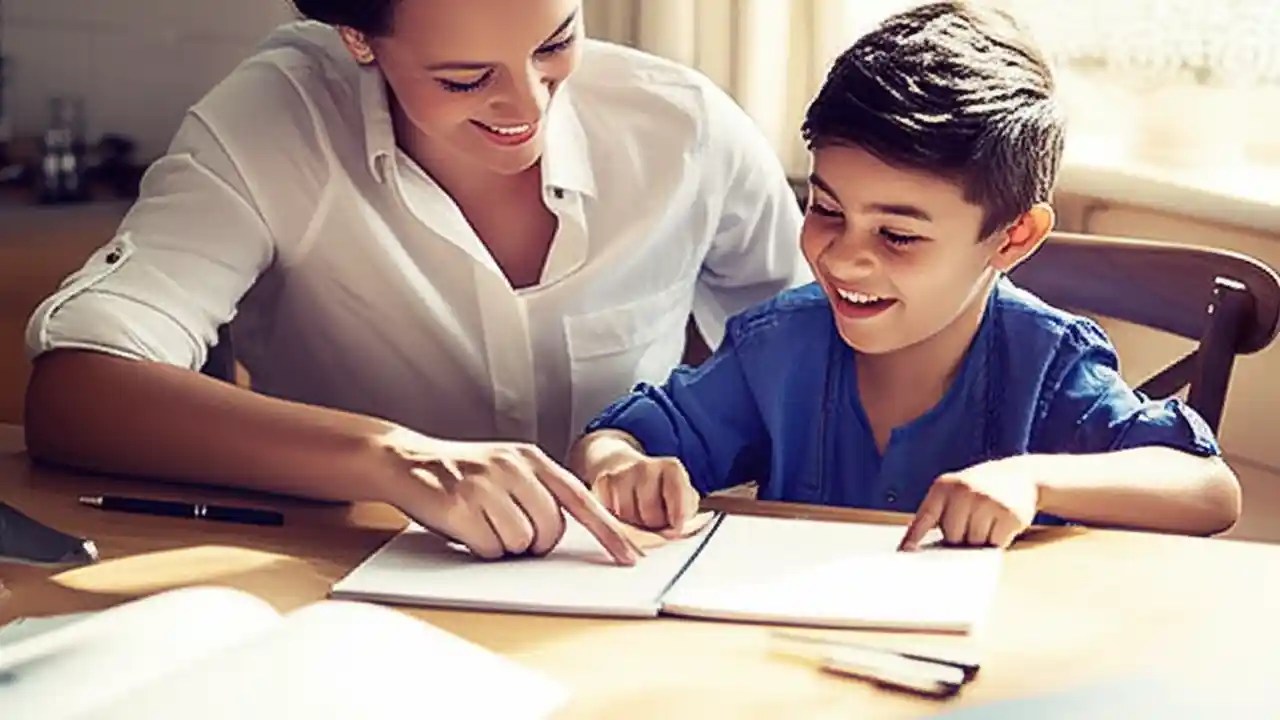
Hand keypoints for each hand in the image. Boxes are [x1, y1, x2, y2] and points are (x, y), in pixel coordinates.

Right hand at [373, 428, 640, 563]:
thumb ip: (539, 492)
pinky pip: (490, 548)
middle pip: (551, 530)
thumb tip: (567, 535)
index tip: (629, 555)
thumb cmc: (463, 474)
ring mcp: (487, 485)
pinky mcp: (461, 505)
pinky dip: (481, 548)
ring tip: (483, 523)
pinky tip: (467, 528)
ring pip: (521, 542)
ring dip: (504, 546)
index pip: (581, 499)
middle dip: (535, 543)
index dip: (608, 531)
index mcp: (532, 459)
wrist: (408, 461)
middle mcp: (514, 467)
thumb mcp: (508, 469)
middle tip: (509, 530)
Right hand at [572, 431, 698, 531]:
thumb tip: (677, 530)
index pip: (678, 505)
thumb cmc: (659, 491)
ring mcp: (620, 474)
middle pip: (650, 516)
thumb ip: (686, 513)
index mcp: (672, 468)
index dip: (677, 521)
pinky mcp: (601, 483)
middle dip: (653, 525)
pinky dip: (615, 520)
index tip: (675, 526)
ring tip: (637, 515)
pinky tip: (621, 511)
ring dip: (632, 524)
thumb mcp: (683, 499)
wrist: (624, 468)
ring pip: (628, 519)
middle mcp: (645, 467)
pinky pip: (609, 515)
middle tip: (652, 518)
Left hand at [898, 459, 1038, 550]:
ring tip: (986, 523)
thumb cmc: (978, 491)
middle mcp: (964, 491)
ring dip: (979, 542)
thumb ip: (939, 513)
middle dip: (959, 540)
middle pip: (952, 537)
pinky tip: (1000, 526)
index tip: (905, 552)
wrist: (1020, 474)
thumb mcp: (954, 492)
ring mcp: (988, 501)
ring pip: (975, 543)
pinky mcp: (1010, 514)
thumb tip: (922, 550)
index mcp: (944, 487)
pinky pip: (996, 543)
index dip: (914, 537)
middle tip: (969, 527)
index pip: (925, 516)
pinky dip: (997, 541)